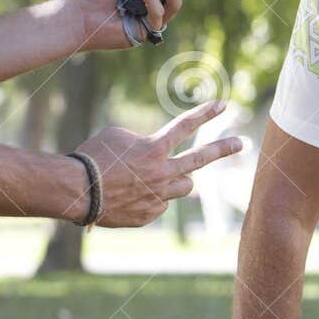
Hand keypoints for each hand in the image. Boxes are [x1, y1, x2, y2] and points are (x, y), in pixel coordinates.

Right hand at [73, 99, 240, 226]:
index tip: (223, 104)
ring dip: (178, 179)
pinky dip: (150, 198)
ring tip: (159, 175)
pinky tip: (129, 196)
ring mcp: (158, 196)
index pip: (185, 126)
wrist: (77, 190)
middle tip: (241, 143)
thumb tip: (152, 154)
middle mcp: (162, 172)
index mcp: (154, 148)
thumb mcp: (118, 136)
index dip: (205, 114)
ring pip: (184, 186)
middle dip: (222, 149)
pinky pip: (159, 205)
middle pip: (200, 160)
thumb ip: (143, 142)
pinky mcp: (149, 215)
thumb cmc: (93, 157)